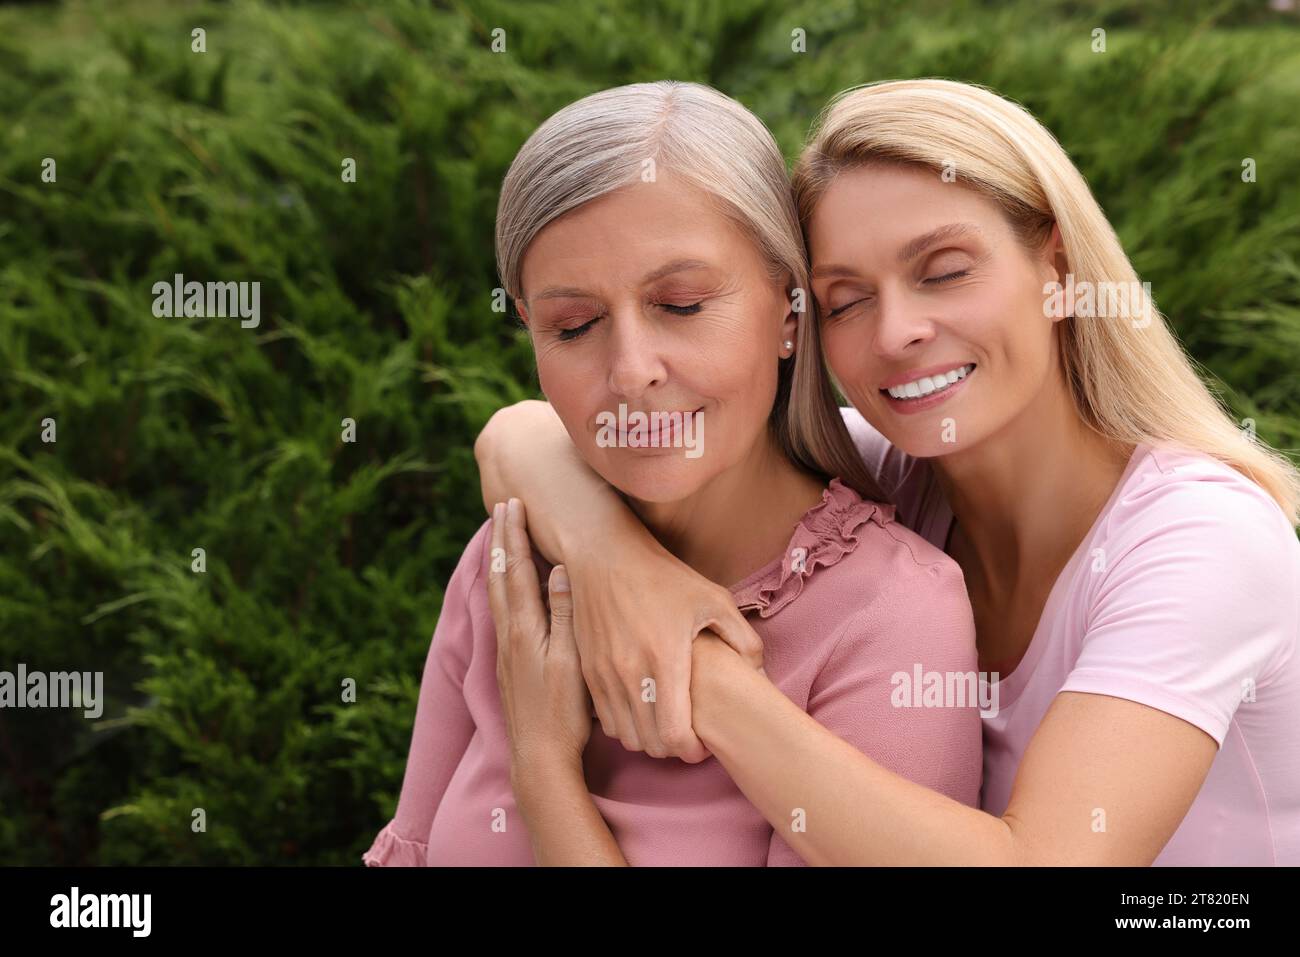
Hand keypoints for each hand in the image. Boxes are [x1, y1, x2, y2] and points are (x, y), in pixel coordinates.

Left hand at [488, 497, 591, 774]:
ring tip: (499, 539)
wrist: (538, 758)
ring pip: (497, 595)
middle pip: (499, 577)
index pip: (517, 570)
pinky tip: (506, 592)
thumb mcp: (572, 661)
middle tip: (499, 508)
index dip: (515, 536)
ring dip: (498, 562)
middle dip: (500, 540)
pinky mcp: (509, 666)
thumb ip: (566, 614)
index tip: (512, 504)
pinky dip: (501, 588)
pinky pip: (501, 613)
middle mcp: (508, 636)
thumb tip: (562, 569)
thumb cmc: (563, 713)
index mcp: (524, 629)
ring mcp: (506, 652)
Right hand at [565, 535, 763, 762]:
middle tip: (687, 736)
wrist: (604, 555)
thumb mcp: (715, 599)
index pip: (674, 735)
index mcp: (665, 659)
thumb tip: (759, 673)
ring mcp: (603, 673)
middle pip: (650, 743)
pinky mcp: (587, 670)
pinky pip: (605, 719)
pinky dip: (624, 725)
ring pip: (625, 736)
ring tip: (664, 725)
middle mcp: (629, 673)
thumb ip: (743, 638)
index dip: (692, 751)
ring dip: (646, 740)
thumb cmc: (663, 577)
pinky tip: (641, 709)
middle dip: (672, 749)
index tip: (702, 745)